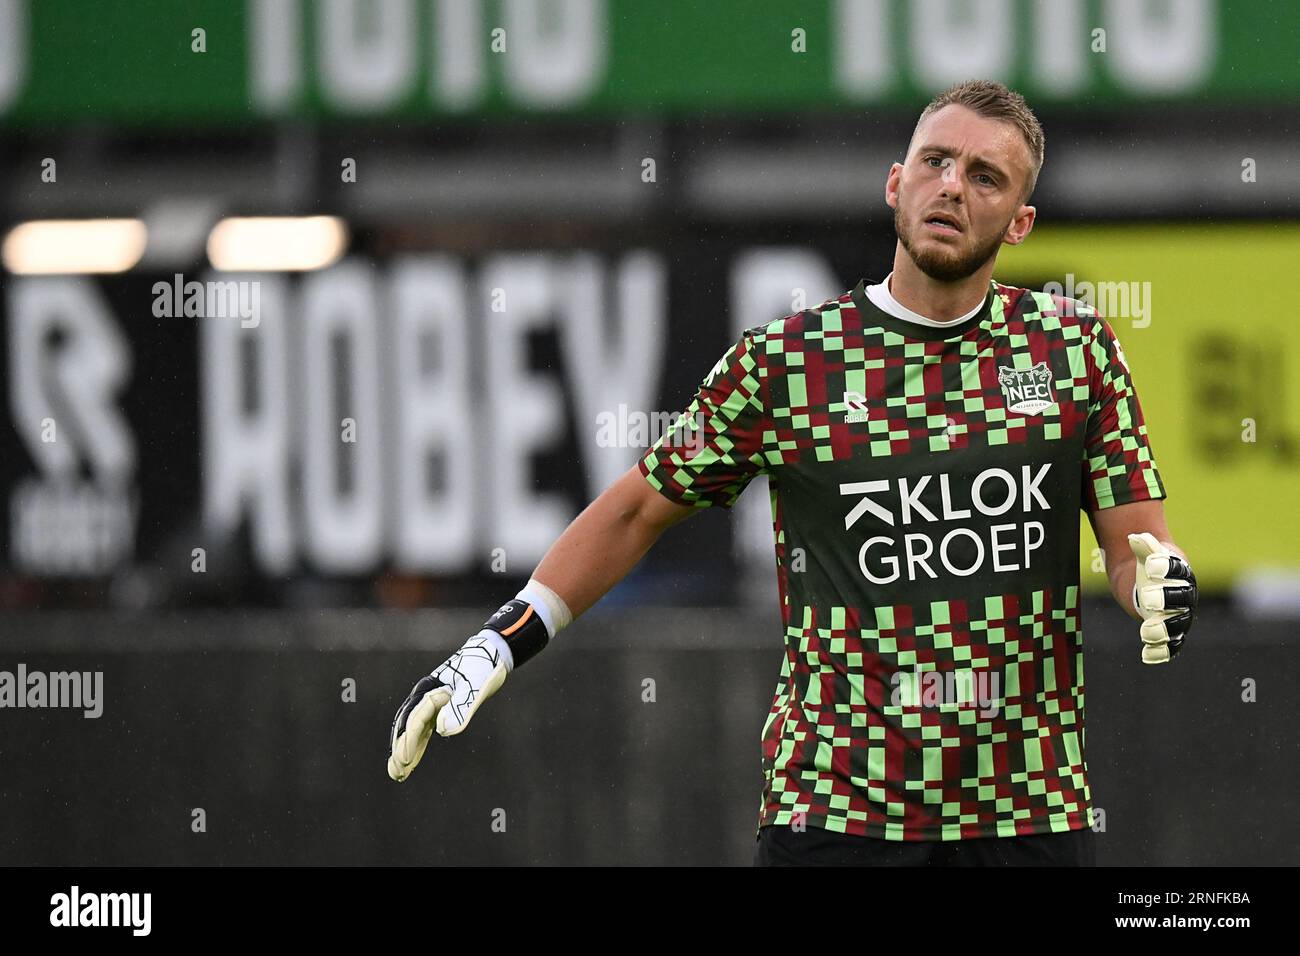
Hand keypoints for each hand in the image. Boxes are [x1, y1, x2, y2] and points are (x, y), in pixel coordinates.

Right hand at [387, 634, 508, 781]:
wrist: (491, 652)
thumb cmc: (482, 667)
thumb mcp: (475, 686)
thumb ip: (460, 707)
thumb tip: (442, 731)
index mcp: (430, 690)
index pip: (415, 719)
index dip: (409, 740)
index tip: (405, 760)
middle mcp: (425, 696)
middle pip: (406, 726)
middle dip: (400, 749)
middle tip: (396, 772)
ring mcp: (430, 703)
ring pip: (412, 730)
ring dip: (405, 750)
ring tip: (398, 774)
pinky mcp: (439, 709)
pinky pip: (422, 730)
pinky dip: (416, 745)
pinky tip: (412, 761)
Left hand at [1127, 532, 1196, 664]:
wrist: (1154, 583)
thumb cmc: (1153, 566)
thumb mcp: (1147, 553)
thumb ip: (1143, 546)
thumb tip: (1133, 537)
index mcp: (1180, 573)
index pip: (1175, 570)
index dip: (1164, 568)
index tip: (1149, 567)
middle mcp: (1183, 596)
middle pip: (1179, 600)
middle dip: (1165, 600)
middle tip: (1147, 600)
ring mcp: (1178, 616)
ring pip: (1176, 626)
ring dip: (1163, 629)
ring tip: (1146, 631)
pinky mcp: (1170, 633)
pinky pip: (1169, 646)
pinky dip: (1160, 652)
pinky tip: (1146, 656)